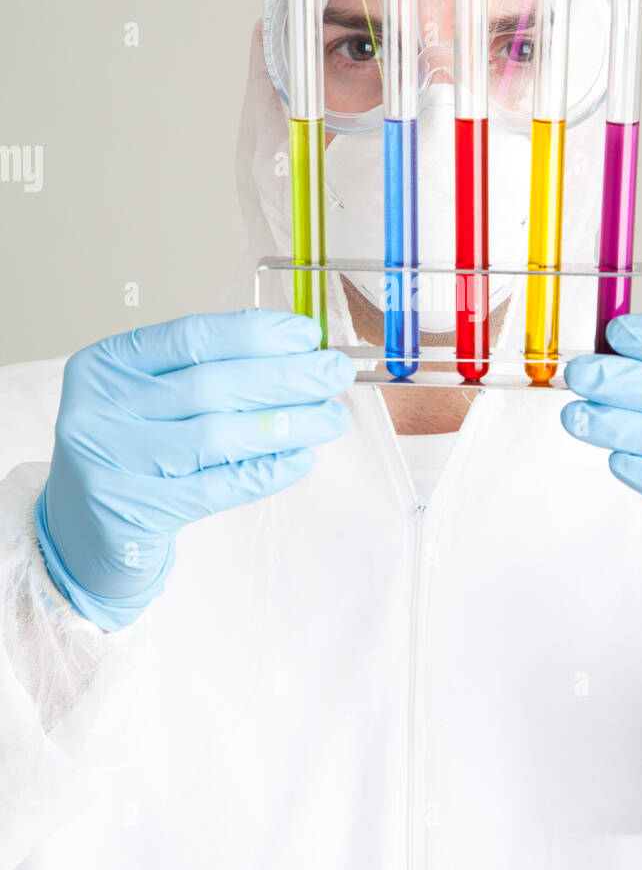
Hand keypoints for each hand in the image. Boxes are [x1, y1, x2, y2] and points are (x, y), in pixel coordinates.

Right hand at [34, 310, 354, 630]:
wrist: (79, 535)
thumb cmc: (129, 456)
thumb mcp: (150, 402)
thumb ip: (209, 374)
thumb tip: (298, 353)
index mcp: (105, 366)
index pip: (191, 337)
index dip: (256, 333)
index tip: (306, 334)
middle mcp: (97, 409)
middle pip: (210, 385)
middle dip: (285, 377)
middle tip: (335, 374)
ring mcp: (108, 463)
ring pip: (215, 436)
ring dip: (285, 425)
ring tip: (330, 419)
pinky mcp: (129, 514)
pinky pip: (215, 487)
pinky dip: (265, 472)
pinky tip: (300, 459)